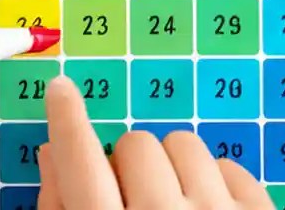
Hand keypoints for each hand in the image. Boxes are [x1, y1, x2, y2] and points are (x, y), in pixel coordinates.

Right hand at [37, 76, 273, 209]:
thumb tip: (54, 152)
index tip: (61, 88)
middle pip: (136, 145)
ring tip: (174, 206)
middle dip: (129, 166)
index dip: (67, 121)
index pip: (81, 164)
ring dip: (173, 169)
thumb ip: (63, 209)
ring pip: (184, 145)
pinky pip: (229, 165)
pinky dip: (215, 184)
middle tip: (133, 198)